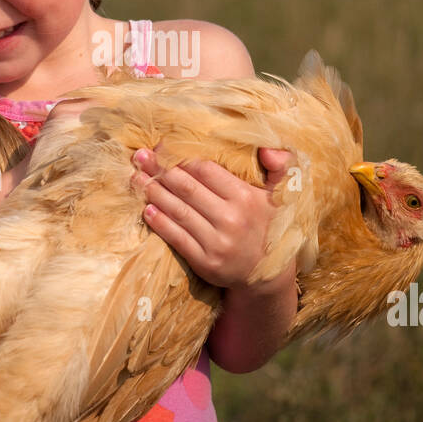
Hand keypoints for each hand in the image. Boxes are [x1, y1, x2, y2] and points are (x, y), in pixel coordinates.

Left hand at [129, 143, 298, 287]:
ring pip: (178, 211)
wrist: (268, 275)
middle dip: (160, 169)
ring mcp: (217, 243)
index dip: (181, 156)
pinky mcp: (206, 263)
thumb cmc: (271, 226)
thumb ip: (282, 166)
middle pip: (187, 188)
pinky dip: (160, 223)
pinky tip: (146, 209)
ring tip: (136, 178)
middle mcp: (231, 219)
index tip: (163, 146)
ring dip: (153, 192)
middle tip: (140, 156)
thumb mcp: (285, 195)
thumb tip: (267, 149)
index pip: (205, 170)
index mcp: (247, 197)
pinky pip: (177, 238)